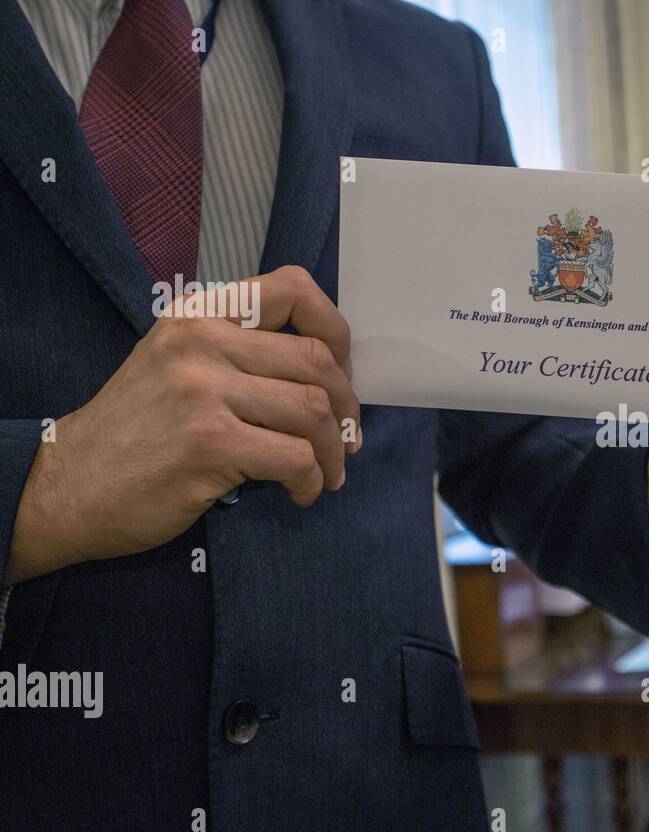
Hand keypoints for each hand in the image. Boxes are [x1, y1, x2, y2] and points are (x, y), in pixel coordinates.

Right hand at [6, 266, 359, 584]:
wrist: (69, 486)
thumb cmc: (137, 431)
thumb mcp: (176, 364)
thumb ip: (240, 352)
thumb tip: (327, 371)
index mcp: (198, 315)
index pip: (294, 289)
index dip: (336, 331)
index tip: (339, 373)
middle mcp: (200, 342)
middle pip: (316, 359)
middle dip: (346, 406)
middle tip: (345, 438)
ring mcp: (202, 392)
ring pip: (312, 410)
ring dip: (332, 451)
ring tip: (325, 473)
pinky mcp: (209, 444)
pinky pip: (295, 458)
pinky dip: (311, 480)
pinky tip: (301, 492)